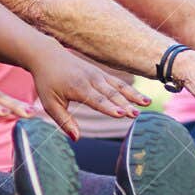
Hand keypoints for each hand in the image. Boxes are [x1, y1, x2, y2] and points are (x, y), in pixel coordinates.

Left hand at [28, 46, 147, 139]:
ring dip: (133, 95)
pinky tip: (141, 98)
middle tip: (137, 115)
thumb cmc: (47, 82)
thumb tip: (76, 139)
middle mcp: (90, 79)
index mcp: (77, 87)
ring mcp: (97, 74)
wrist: (47, 56)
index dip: (109, 108)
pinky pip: (117, 82)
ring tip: (147, 103)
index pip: (96, 100)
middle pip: (111, 94)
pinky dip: (130, 90)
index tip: (121, 115)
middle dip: (125, 104)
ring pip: (118, 86)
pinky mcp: (100, 73)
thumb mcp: (50, 103)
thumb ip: (64, 121)